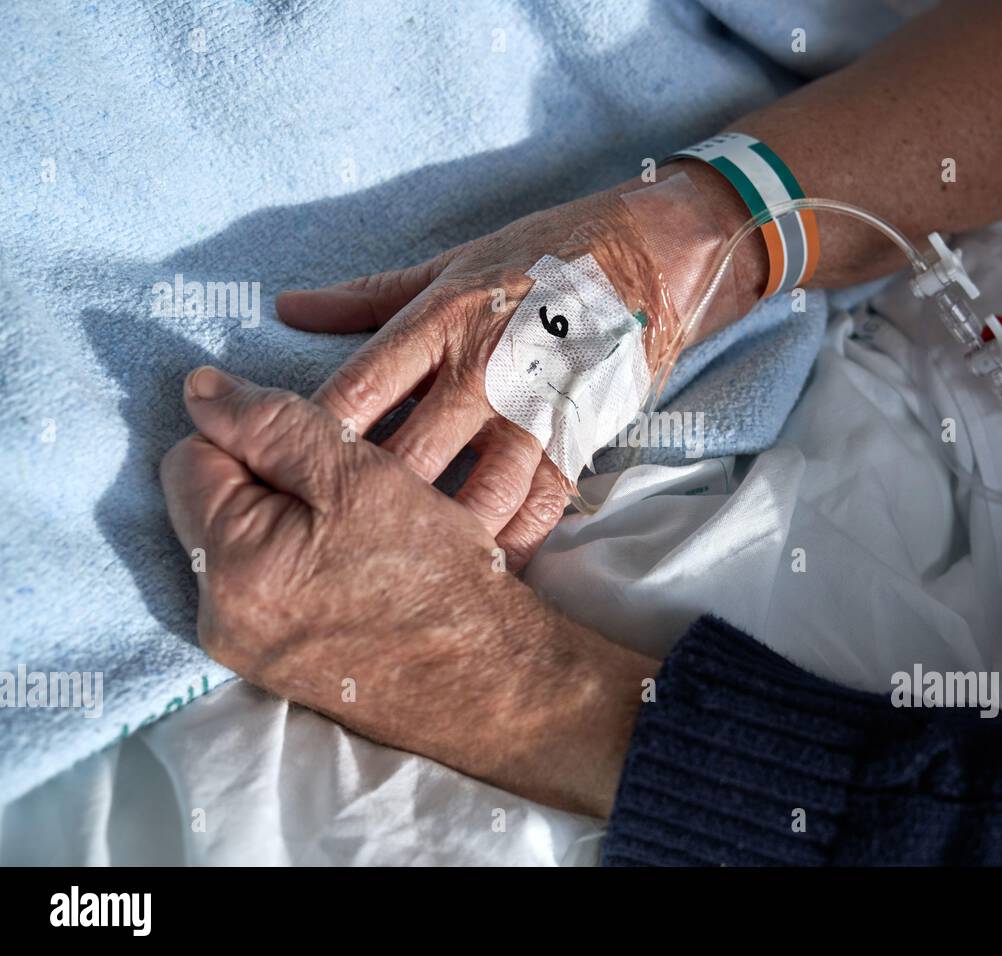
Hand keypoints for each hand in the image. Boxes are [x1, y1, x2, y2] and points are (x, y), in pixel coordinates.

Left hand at [160, 366, 655, 815]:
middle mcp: (218, 618)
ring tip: (362, 538)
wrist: (489, 680)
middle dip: (270, 486)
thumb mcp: (360, 475)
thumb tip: (201, 391)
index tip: (323, 456)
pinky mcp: (275, 671)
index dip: (256, 438)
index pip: (192, 459)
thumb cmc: (436, 575)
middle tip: (351, 497)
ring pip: (243, 550)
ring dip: (287, 528)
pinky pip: (266, 594)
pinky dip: (302, 571)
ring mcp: (245, 652)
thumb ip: (273, 425)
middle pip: (213, 508)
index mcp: (230, 562)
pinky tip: (357, 576)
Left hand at [276, 189, 679, 569]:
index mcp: (439, 322)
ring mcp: (531, 415)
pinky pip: (532, 513)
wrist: (650, 260)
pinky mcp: (573, 443)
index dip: (301, 442)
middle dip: (350, 510)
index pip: (353, 395)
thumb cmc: (542, 257)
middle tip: (312, 553)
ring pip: (466, 500)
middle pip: (397, 462)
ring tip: (384, 582)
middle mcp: (481, 374)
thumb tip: (289, 308)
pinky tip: (469, 574)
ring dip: (425, 543)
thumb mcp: (450, 263)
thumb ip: (367, 298)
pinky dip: (501, 548)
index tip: (271, 479)